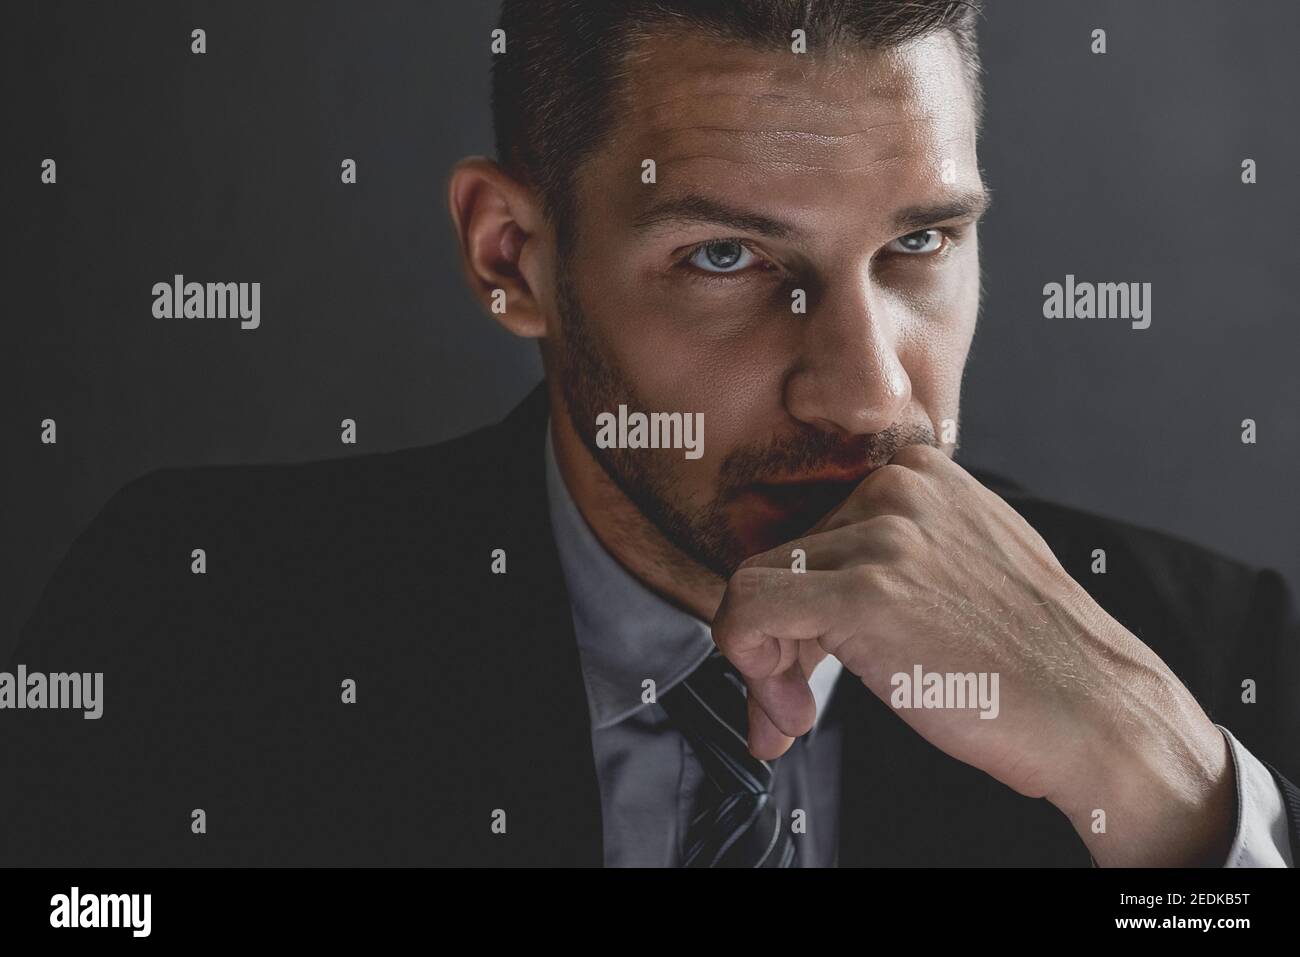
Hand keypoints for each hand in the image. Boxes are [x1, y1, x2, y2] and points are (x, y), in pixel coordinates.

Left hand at [711, 444, 1235, 865]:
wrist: (1096, 711)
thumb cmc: (1027, 660)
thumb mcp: (952, 578)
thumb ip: (874, 572)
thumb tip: (787, 618)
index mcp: (921, 474)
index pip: (814, 531)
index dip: (802, 607)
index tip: (810, 663)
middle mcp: (899, 487)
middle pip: (783, 559)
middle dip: (781, 642)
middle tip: (796, 703)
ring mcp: (882, 535)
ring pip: (756, 584)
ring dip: (764, 662)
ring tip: (796, 715)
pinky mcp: (864, 591)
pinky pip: (748, 607)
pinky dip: (747, 660)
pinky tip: (789, 710)